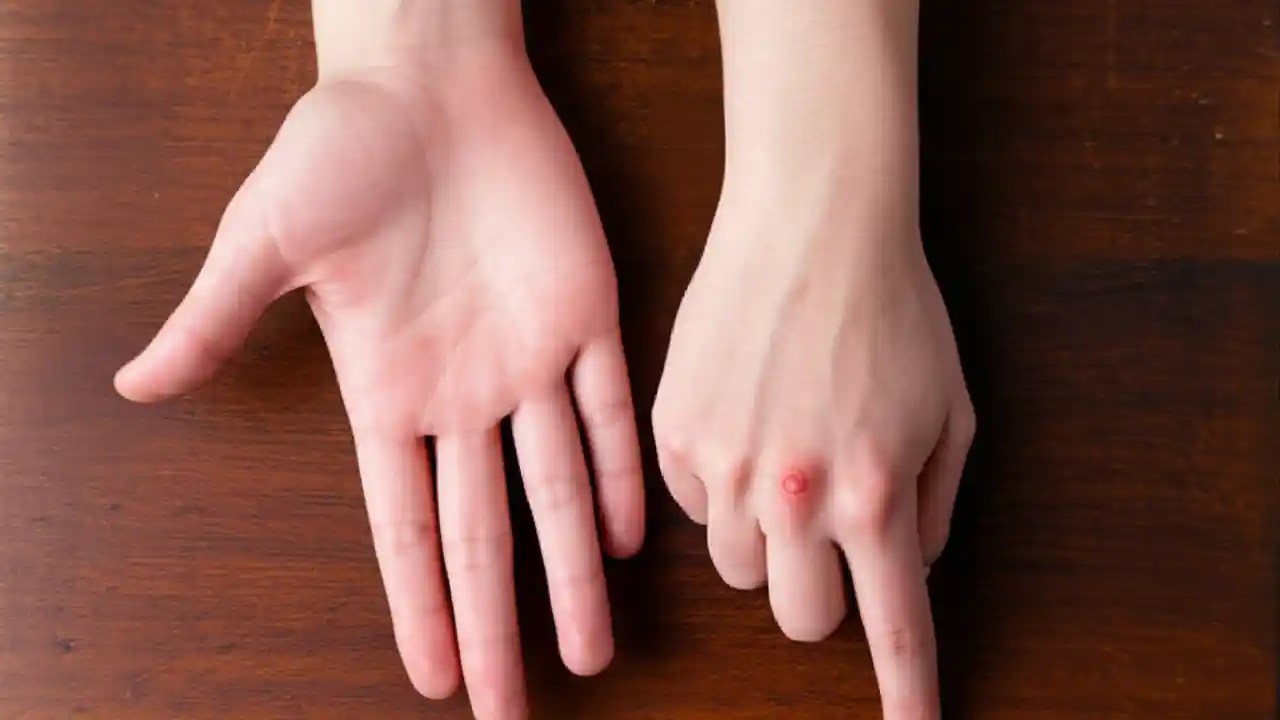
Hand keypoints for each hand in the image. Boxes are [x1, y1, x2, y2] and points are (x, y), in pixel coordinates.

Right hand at [115, 47, 644, 719]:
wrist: (429, 79)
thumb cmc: (340, 149)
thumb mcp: (264, 240)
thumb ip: (213, 322)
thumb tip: (132, 383)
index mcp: (385, 392)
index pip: (404, 526)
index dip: (419, 606)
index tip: (429, 680)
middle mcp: (460, 394)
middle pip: (484, 535)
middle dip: (495, 625)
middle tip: (509, 707)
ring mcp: (527, 358)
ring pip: (558, 489)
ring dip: (575, 573)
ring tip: (590, 652)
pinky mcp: (585, 311)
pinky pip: (607, 407)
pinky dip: (622, 470)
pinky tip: (632, 536)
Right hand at [652, 187, 973, 716]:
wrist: (813, 222)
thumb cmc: (893, 310)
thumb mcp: (951, 413)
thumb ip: (933, 509)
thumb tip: (906, 568)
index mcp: (872, 491)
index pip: (891, 624)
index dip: (905, 689)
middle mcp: (793, 493)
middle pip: (796, 619)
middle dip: (819, 593)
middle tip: (831, 537)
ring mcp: (724, 466)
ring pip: (737, 568)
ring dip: (767, 537)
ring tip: (786, 459)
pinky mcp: (675, 433)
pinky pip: (694, 509)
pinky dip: (723, 489)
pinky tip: (746, 424)